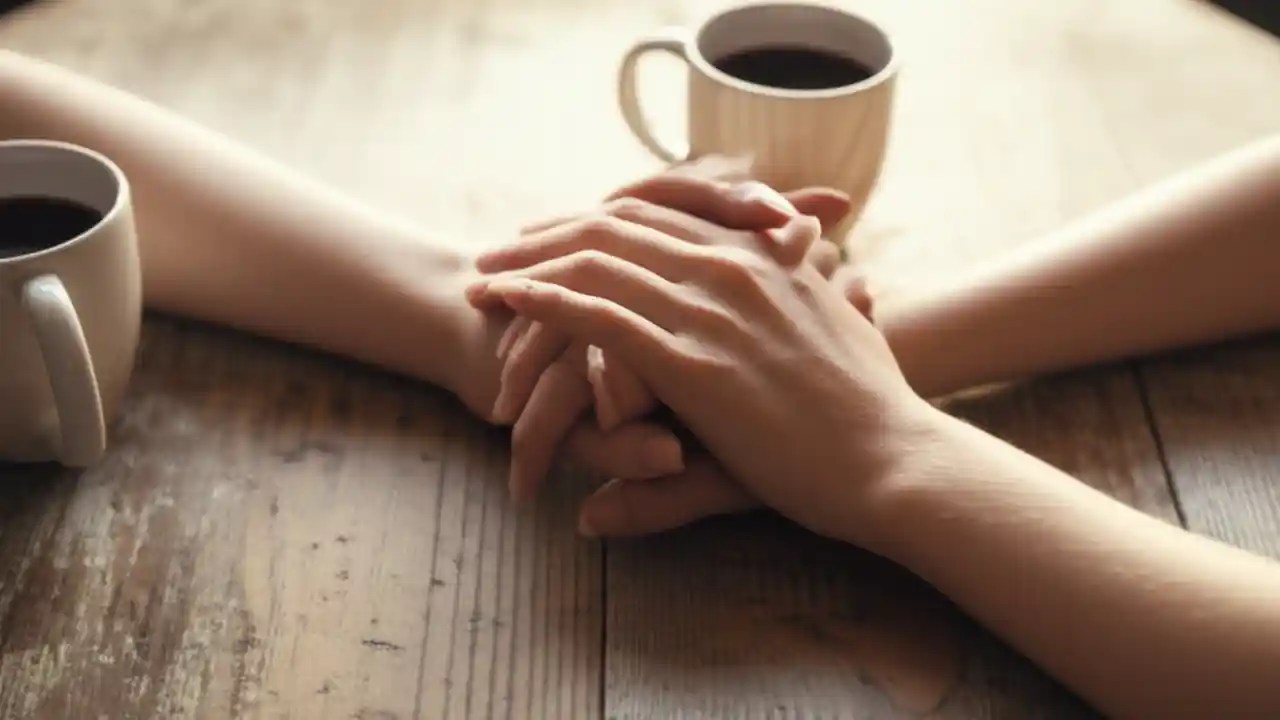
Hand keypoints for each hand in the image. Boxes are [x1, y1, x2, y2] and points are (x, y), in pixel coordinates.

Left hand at [468, 214, 932, 544]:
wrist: (896, 461)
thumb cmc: (874, 413)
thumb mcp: (849, 336)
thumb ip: (836, 300)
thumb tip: (862, 279)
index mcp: (765, 257)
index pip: (663, 216)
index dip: (600, 220)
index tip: (556, 234)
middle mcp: (732, 267)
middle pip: (617, 226)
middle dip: (548, 234)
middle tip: (499, 248)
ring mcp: (710, 309)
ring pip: (596, 262)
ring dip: (529, 264)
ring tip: (483, 276)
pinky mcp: (692, 361)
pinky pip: (598, 314)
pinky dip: (543, 300)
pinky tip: (507, 300)